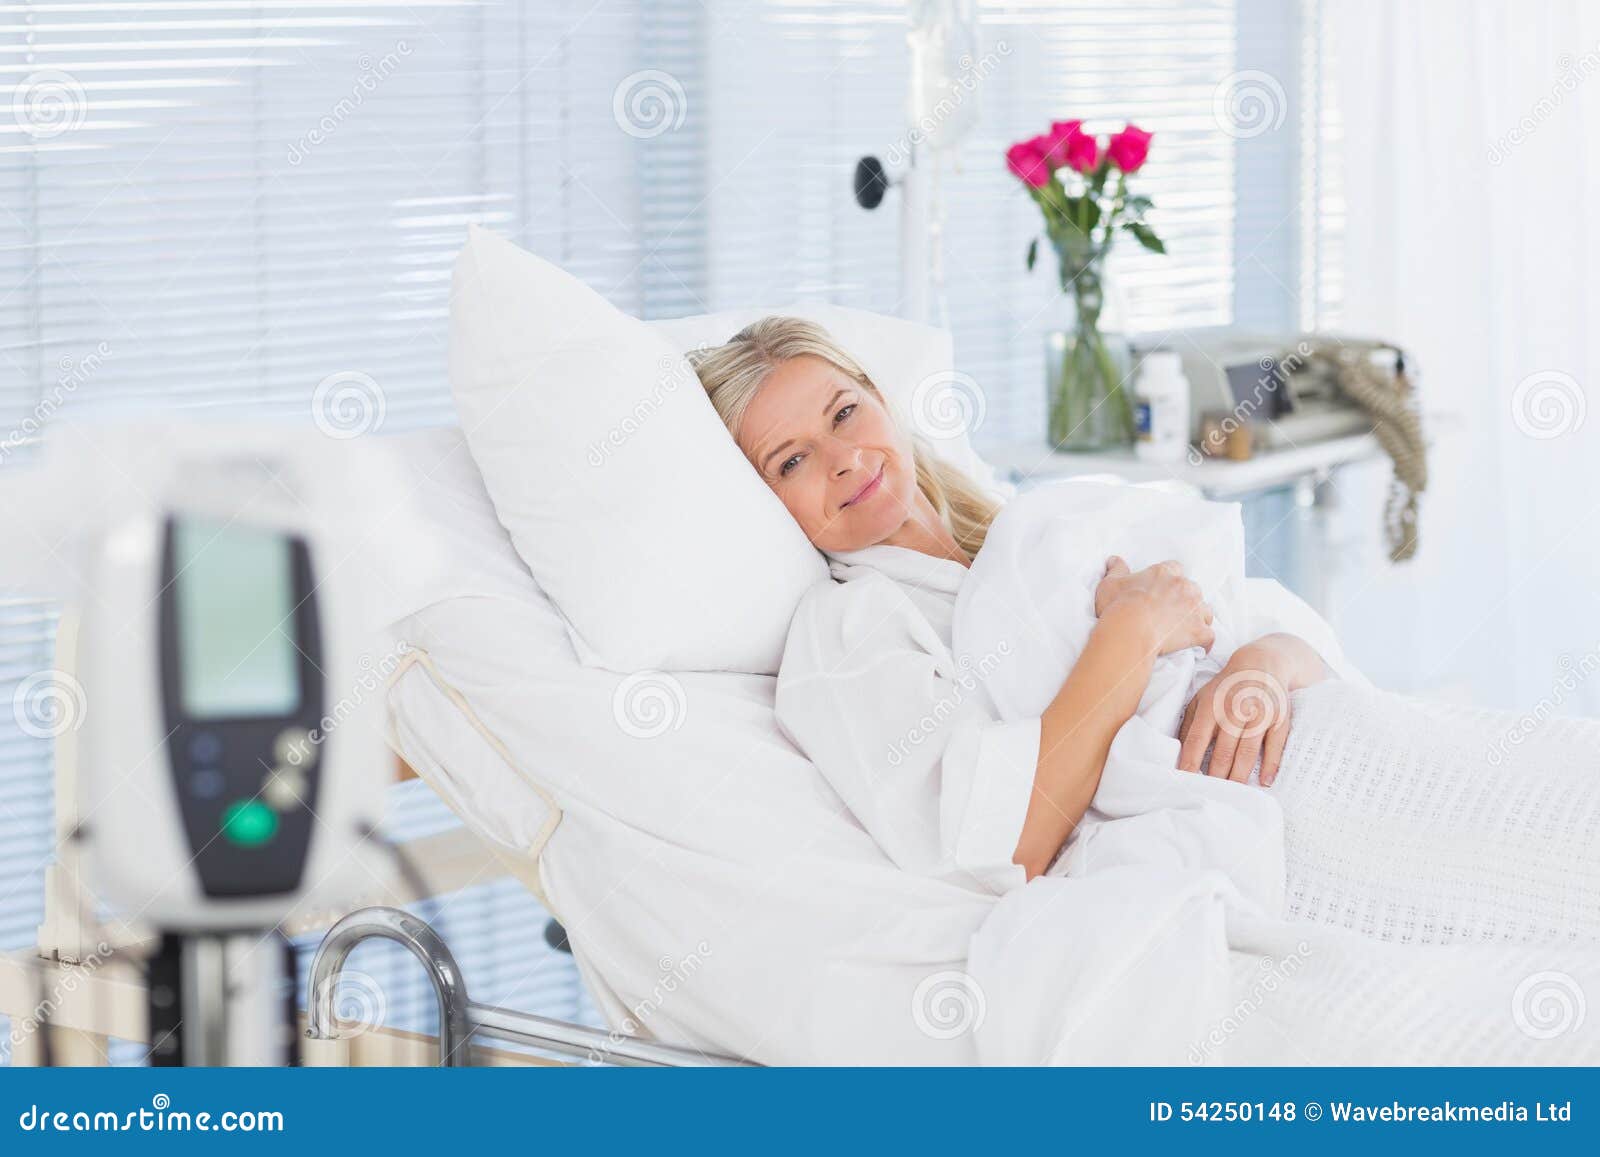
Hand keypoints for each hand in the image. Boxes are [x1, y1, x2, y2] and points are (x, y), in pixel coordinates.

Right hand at [1094, 556, 1214, 656]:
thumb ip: (1116, 569)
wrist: (1130, 630)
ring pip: (1205, 611)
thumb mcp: (1110, 584)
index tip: (1162, 589)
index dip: (1170, 579)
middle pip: (1192, 590)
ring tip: (1186, 628)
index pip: (1175, 569)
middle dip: (1185, 599)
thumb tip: (1114, 560)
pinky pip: (1209, 636)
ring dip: (1198, 618)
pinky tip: (1199, 648)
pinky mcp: (1199, 630)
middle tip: (1171, 611)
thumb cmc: (1119, 606)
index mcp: (1165, 573)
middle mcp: (1184, 586)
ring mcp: (1194, 609)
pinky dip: (1205, 642)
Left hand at [1177, 633, 1331, 785]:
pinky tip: (1265, 782)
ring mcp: (1259, 715)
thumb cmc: (1225, 687)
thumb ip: (1189, 724)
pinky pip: (1275, 746)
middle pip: (1223, 751)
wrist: (1261, 664)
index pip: (1197, 739)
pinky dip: (1271, 765)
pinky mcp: (1279, 718)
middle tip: (1211, 796)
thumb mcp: (1202, 698)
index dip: (1191, 762)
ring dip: (1239, 776)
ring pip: (1247, 752)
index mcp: (1211, 706)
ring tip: (1233, 794)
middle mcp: (1234, 710)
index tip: (1186, 781)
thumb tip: (1178, 752)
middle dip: (1216, 776)